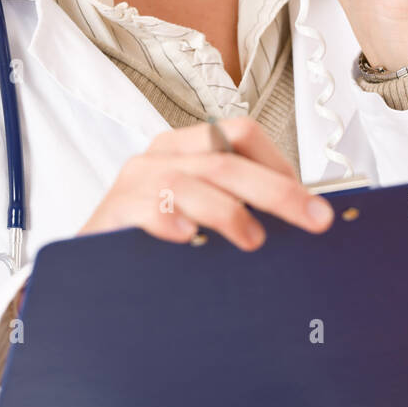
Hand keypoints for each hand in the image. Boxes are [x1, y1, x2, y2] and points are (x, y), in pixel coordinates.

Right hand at [77, 117, 333, 249]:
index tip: (312, 203)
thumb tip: (303, 217)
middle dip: (278, 191)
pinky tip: (187, 237)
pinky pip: (147, 206)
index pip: (241, 134)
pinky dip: (171, 219)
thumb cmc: (155, 241)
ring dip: (230, 211)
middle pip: (227, 159)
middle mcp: (161, 154)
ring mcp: (135, 180)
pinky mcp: (114, 209)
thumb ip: (240, 207)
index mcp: (188, 147)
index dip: (280, 165)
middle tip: (315, 221)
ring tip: (254, 241)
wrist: (91, 272)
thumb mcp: (202, 215)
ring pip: (192, 181)